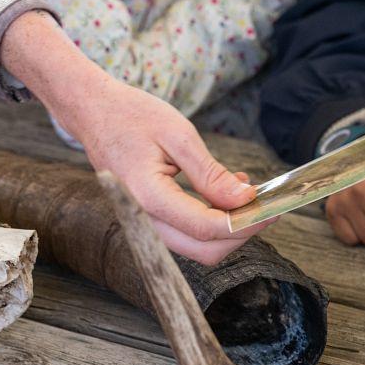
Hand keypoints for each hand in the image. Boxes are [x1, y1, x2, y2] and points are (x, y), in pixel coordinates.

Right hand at [0, 11, 269, 264]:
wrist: (93, 113)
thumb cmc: (130, 116)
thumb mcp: (178, 135)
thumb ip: (211, 173)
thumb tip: (244, 199)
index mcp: (148, 197)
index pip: (206, 227)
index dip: (245, 223)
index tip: (271, 208)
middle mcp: (143, 220)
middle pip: (205, 250)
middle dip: (242, 233)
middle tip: (266, 206)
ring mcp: (145, 224)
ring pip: (198, 248)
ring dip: (228, 229)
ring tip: (246, 194)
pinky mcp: (150, 220)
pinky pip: (187, 235)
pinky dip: (213, 223)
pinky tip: (226, 194)